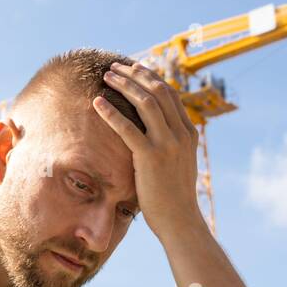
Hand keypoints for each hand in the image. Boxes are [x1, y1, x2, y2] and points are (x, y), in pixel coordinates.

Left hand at [92, 61, 203, 241]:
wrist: (180, 219)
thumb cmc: (174, 196)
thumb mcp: (178, 164)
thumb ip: (171, 145)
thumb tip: (155, 136)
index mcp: (189, 133)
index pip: (170, 95)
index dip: (151, 78)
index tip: (135, 68)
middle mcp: (181, 133)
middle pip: (158, 91)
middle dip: (136, 75)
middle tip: (116, 67)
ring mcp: (167, 144)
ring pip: (145, 102)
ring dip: (124, 85)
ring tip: (107, 76)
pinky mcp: (150, 157)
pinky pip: (127, 128)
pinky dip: (111, 113)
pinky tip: (97, 103)